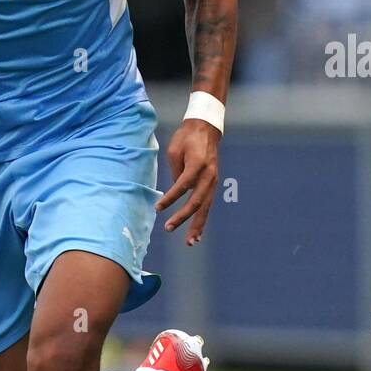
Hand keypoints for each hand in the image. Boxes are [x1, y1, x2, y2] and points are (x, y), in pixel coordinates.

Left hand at [156, 119, 219, 245]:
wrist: (206, 128)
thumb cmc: (186, 138)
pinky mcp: (212, 185)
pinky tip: (197, 233)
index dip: (170, 198)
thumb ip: (176, 172)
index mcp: (197, 164)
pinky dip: (202, 220)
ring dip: (197, 225)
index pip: (183, 185)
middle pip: (196, 201)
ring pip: (205, 207)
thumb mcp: (174, 150)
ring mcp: (213, 181)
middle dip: (182, 217)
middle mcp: (208, 175)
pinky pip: (207, 205)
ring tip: (189, 242)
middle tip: (168, 228)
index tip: (157, 208)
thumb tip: (176, 191)